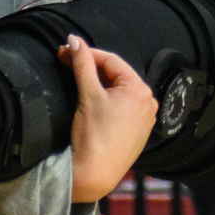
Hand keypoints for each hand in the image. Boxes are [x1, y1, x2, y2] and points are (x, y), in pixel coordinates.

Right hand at [62, 36, 156, 203]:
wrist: (95, 175)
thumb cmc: (93, 134)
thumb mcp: (88, 95)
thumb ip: (82, 64)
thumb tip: (73, 39)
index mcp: (141, 90)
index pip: (112, 61)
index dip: (87, 54)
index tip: (66, 50)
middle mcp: (148, 102)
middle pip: (116, 76)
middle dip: (92, 68)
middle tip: (67, 62)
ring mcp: (145, 119)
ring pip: (119, 91)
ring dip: (99, 83)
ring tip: (76, 78)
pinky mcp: (138, 132)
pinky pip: (122, 107)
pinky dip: (107, 100)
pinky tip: (91, 100)